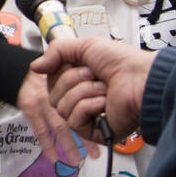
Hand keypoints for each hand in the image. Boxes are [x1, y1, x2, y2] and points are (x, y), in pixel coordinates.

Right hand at [15, 68, 97, 165]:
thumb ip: (71, 61)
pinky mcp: (30, 110)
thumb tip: (88, 74)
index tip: (106, 127)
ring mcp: (43, 103)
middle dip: (85, 135)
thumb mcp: (64, 58)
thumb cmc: (47, 66)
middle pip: (74, 113)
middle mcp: (57, 93)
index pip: (83, 96)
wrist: (16, 65)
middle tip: (95, 154)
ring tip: (78, 161)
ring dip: (69, 144)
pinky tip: (53, 157)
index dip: (95, 108)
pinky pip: (39, 130)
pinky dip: (46, 144)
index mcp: (69, 80)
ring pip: (60, 125)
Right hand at [31, 38, 154, 142]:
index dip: (60, 72)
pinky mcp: (95, 130)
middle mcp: (82, 97)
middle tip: (94, 75)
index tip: (78, 63)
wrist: (141, 78)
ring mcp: (88, 114)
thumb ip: (55, 52)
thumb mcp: (83, 46)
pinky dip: (88, 107)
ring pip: (61, 108)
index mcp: (79, 79)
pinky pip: (74, 121)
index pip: (51, 81)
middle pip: (53, 95)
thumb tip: (34, 67)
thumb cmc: (121, 61)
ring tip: (104, 89)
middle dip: (72, 80)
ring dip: (83, 93)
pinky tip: (104, 103)